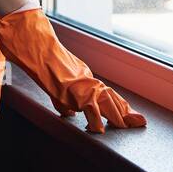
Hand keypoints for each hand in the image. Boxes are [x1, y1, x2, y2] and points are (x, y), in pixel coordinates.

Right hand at [0, 6, 147, 133]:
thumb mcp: (53, 83)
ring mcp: (80, 82)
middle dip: (126, 111)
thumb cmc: (38, 55)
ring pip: (105, 100)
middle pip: (110, 96)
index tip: (130, 115)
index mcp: (82, 77)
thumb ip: (63, 99)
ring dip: (117, 115)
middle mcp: (85, 79)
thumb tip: (69, 113)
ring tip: (127, 126)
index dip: (118, 105)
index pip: (105, 94)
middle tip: (140, 122)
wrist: (32, 42)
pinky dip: (95, 119)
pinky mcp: (71, 87)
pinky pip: (88, 106)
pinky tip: (99, 130)